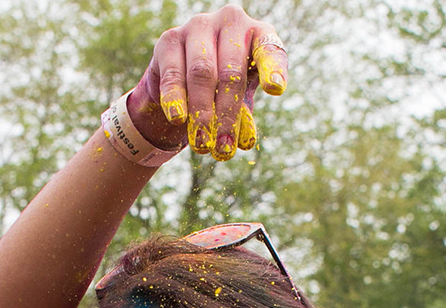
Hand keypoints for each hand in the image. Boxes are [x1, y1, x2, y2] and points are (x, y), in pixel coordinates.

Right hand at [125, 5, 288, 159]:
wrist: (181, 75)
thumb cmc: (221, 84)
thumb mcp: (239, 98)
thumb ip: (243, 116)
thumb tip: (244, 143)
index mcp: (258, 33)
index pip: (269, 49)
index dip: (272, 69)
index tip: (275, 90)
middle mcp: (230, 22)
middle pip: (231, 71)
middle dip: (227, 114)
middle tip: (224, 148)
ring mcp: (198, 26)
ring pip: (202, 72)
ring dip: (201, 113)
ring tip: (202, 144)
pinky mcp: (169, 39)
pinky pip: (173, 73)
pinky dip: (175, 98)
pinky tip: (178, 118)